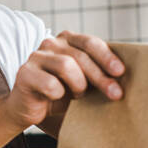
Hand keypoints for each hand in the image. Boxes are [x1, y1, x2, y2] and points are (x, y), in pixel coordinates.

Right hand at [3, 31, 124, 128]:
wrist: (26, 108)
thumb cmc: (59, 93)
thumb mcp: (81, 79)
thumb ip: (95, 71)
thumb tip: (122, 78)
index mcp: (66, 39)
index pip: (89, 43)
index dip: (106, 57)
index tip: (120, 72)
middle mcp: (50, 43)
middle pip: (81, 56)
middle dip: (101, 77)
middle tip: (115, 94)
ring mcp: (36, 57)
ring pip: (66, 66)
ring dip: (78, 85)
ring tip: (78, 96)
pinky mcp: (25, 73)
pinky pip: (50, 84)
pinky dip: (58, 95)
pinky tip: (55, 98)